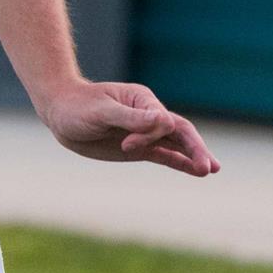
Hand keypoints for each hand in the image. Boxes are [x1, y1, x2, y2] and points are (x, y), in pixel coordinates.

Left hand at [43, 78, 218, 176]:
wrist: (60, 113)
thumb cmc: (77, 107)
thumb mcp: (101, 112)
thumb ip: (131, 118)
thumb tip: (162, 121)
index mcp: (142, 100)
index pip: (161, 120)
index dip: (151, 135)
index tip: (127, 145)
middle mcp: (148, 116)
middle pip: (180, 131)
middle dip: (195, 149)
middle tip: (208, 167)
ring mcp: (144, 133)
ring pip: (176, 145)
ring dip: (194, 156)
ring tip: (212, 170)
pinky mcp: (138, 148)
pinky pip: (165, 155)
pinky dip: (180, 162)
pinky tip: (196, 171)